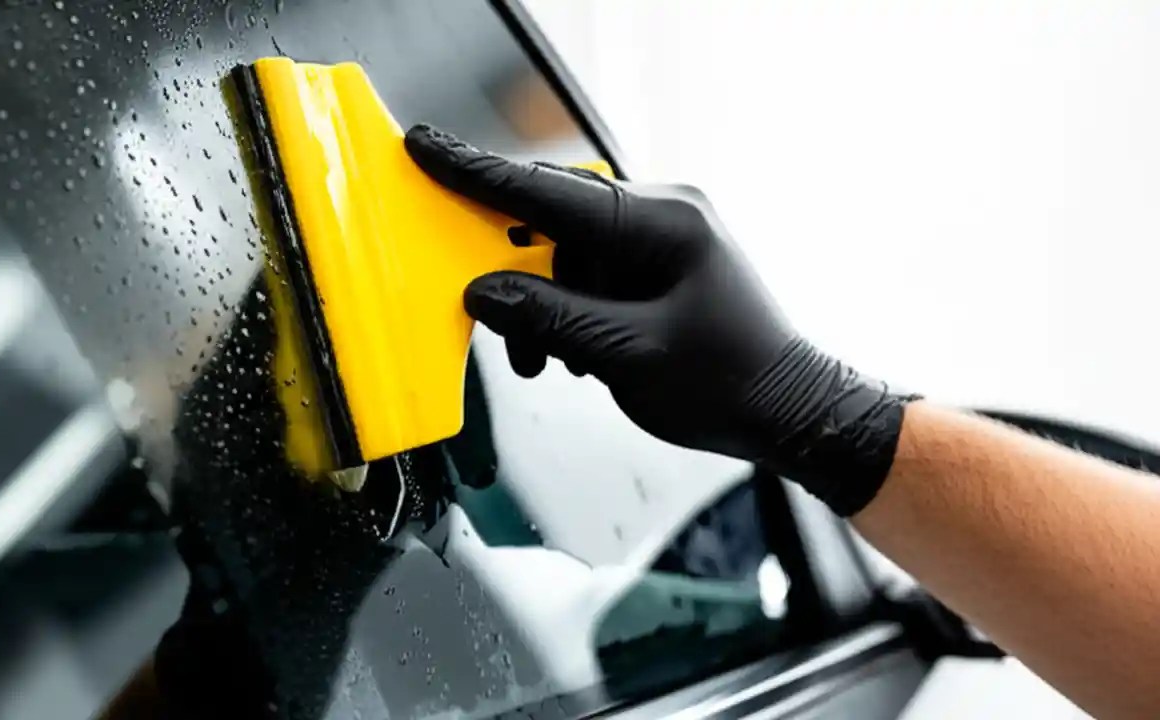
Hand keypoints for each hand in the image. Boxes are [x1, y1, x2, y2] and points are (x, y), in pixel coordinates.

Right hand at [405, 125, 914, 515]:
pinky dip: (571, 310)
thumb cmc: (728, 384)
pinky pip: (594, 272)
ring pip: (570, 254)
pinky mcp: (662, 263)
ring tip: (545, 359)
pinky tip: (572, 352)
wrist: (790, 409)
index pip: (551, 192)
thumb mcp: (629, 357)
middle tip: (486, 308)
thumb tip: (484, 294)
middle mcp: (664, 214)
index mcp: (662, 223)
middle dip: (515, 269)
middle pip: (556, 220)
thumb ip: (552, 318)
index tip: (427, 149)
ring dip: (544, 304)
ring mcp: (665, 237)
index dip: (478, 174)